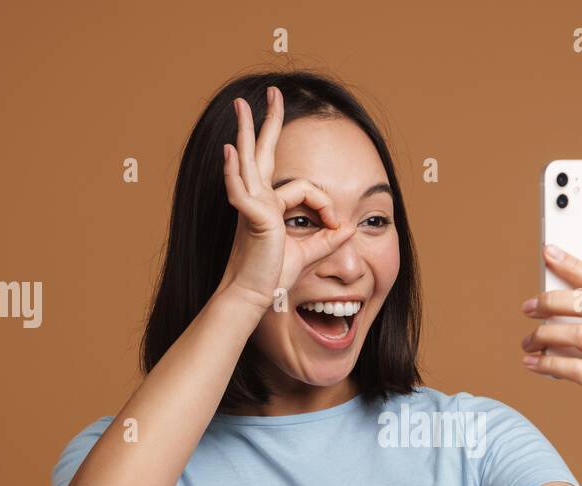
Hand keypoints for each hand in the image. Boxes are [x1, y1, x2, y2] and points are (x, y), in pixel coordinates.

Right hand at [213, 86, 356, 311]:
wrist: (255, 296)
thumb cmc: (274, 277)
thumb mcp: (309, 253)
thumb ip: (329, 239)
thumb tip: (351, 228)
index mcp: (271, 207)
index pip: (305, 190)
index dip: (326, 207)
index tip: (337, 227)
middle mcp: (259, 200)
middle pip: (262, 152)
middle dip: (267, 122)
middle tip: (270, 94)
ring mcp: (252, 205)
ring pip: (250, 161)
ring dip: (246, 131)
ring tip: (241, 106)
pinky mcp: (252, 217)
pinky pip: (242, 189)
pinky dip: (234, 171)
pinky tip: (230, 151)